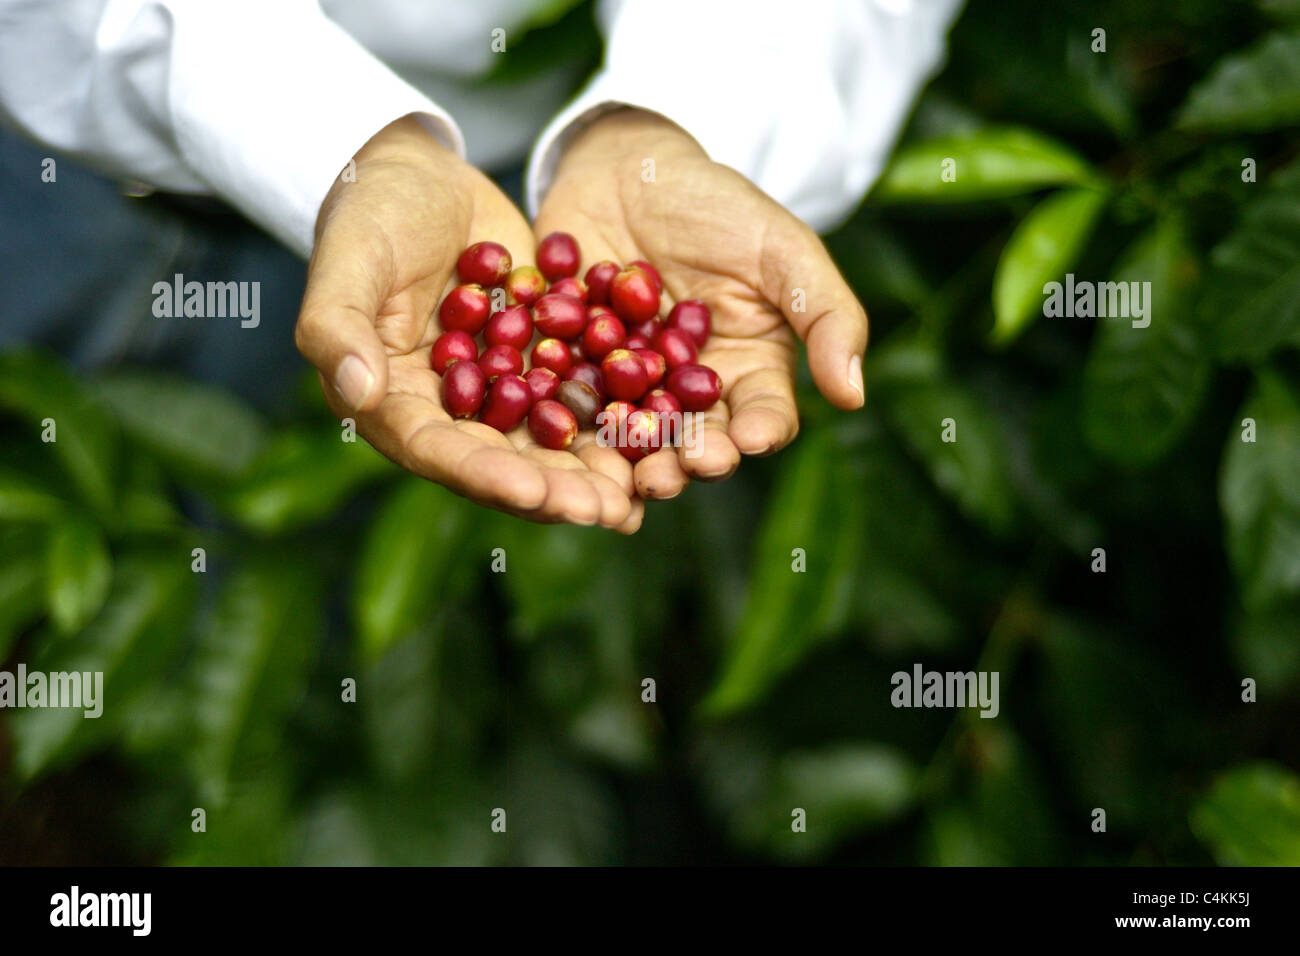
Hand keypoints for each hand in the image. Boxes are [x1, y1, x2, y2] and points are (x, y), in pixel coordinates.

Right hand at [295, 116, 640, 531]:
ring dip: (592, 469)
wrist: (418, 173)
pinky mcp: (537, 361)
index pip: (438, 451)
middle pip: (502, 461)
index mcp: (390, 402)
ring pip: (547, 441)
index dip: (486, 475)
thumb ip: (338, 329)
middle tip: (608, 509)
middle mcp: (446, 410)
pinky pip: (577, 396)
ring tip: (642, 493)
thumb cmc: (369, 212)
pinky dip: (614, 417)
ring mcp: (495, 389)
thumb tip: (356, 396)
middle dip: (555, 489)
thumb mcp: (349, 261)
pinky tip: (662, 436)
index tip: (535, 494)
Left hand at [534, 109, 866, 499]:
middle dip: (688, 460)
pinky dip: (566, 422)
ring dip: (629, 461)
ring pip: (631, 437)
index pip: (761, 416)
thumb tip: (854, 395)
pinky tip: (559, 435)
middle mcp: (689, 394)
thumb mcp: (783, 248)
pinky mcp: (572, 374)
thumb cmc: (719, 205)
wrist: (628, 170)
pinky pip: (569, 403)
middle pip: (695, 441)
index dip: (757, 432)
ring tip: (625, 475)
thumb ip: (826, 315)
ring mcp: (628, 389)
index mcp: (748, 372)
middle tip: (678, 471)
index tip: (748, 441)